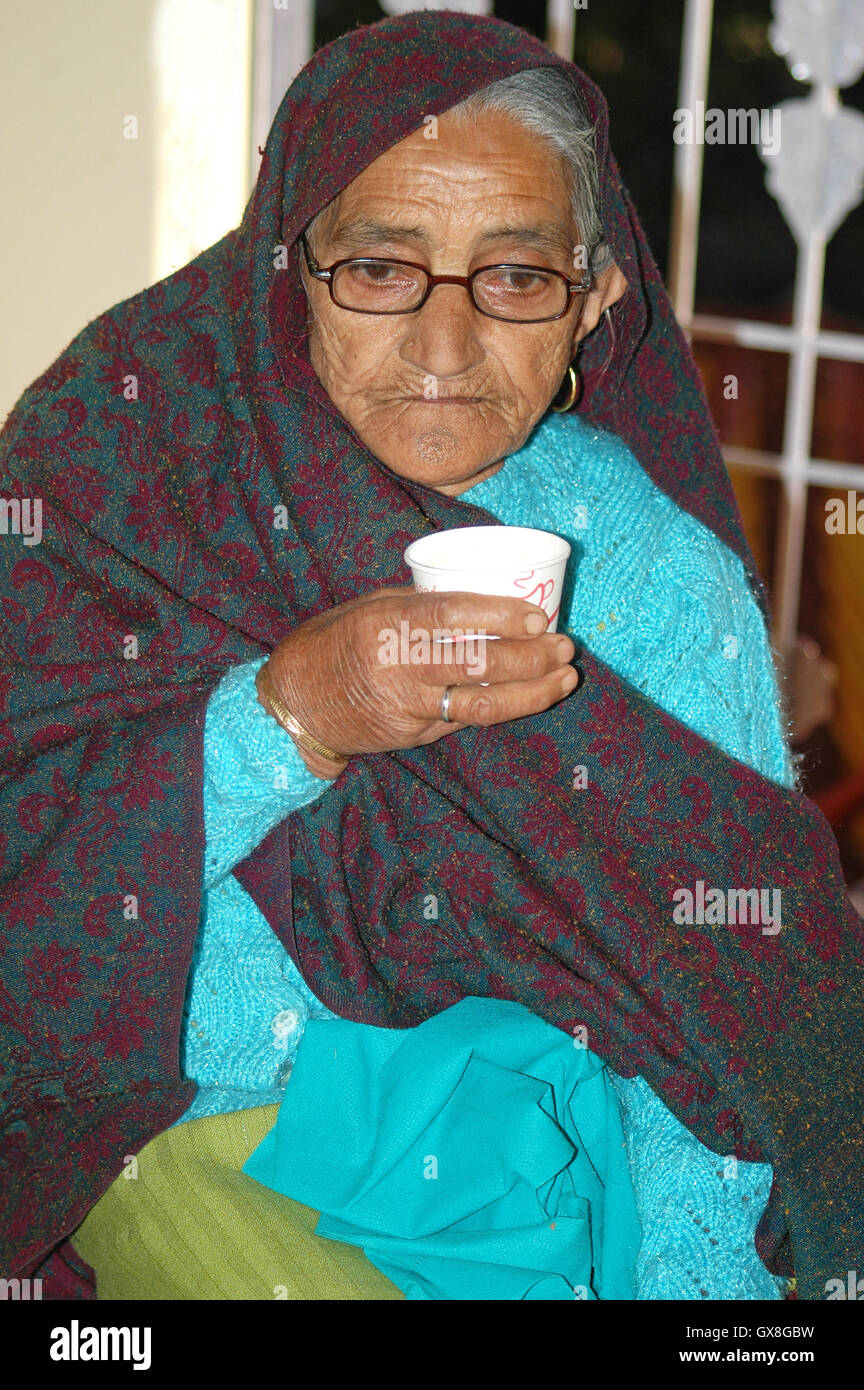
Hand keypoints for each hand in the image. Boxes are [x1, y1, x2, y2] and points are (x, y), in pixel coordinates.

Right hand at [260, 587, 578, 777]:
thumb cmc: (335, 642)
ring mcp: (407, 705)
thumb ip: (421, 604)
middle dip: (532, 657)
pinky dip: (502, 709)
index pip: (453, 616)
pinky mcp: (412, 735)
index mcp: (388, 622)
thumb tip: (483, 597)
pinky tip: (531, 697)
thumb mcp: (371, 607)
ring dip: (532, 693)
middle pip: (479, 663)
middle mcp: (399, 665)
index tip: (538, 616)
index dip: (500, 616)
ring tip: (565, 679)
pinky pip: (463, 720)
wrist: (295, 703)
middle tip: (565, 646)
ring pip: (482, 704)